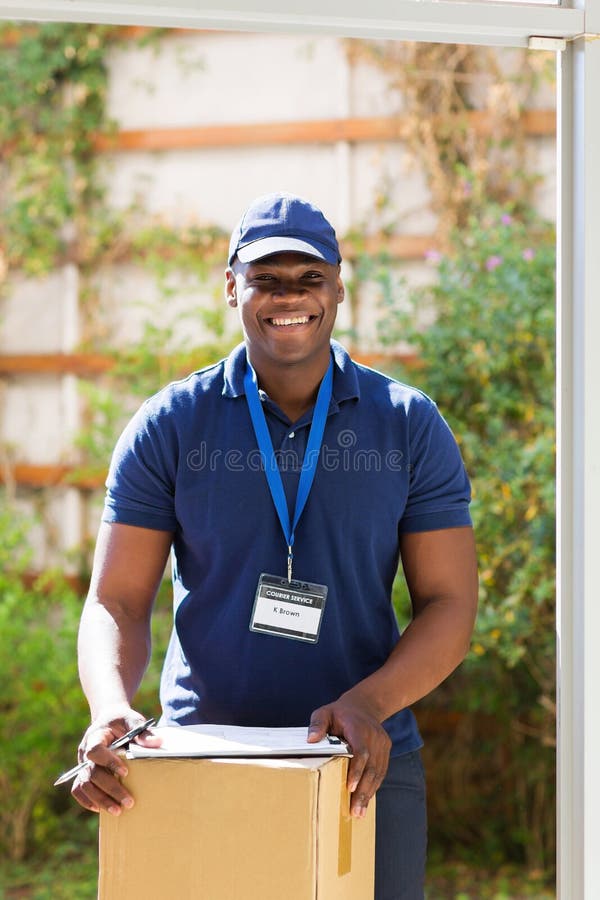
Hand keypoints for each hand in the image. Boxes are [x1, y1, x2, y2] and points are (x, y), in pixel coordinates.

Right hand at [71, 705, 160, 815]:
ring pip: (84, 784)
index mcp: (96, 735)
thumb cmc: (122, 721)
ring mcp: (81, 763)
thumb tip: (157, 742)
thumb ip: (143, 732)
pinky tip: (100, 810)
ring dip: (100, 799)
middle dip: (110, 789)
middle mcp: (84, 750)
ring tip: (118, 811)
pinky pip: (78, 789)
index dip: (108, 762)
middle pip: (91, 772)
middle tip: (129, 802)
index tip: (125, 773)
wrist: (108, 719)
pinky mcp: (82, 772)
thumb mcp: (133, 720)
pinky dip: (87, 800)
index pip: (96, 750)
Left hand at [307, 693, 390, 817]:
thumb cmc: (340, 713)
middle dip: (362, 790)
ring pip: (378, 772)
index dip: (357, 770)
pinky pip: (380, 772)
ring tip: (359, 812)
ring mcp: (382, 744)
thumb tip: (311, 740)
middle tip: (354, 810)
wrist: (365, 706)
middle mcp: (374, 737)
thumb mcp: (325, 712)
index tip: (349, 787)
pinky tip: (365, 802)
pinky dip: (373, 787)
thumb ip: (317, 724)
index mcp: (359, 728)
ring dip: (369, 793)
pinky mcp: (385, 751)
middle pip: (371, 767)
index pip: (361, 751)